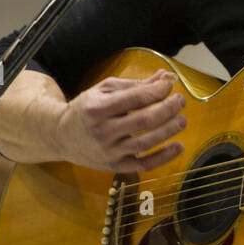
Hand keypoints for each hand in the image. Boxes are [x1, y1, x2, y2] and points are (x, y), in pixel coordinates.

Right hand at [55, 69, 186, 172]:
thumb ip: (136, 85)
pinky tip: (178, 146)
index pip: (135, 98)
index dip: (157, 91)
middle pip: (144, 121)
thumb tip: (166, 77)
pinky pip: (143, 165)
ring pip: (145, 143)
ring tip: (182, 120)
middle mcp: (102, 131)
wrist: (61, 136)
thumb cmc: (86, 109)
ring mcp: (108, 152)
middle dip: (168, 109)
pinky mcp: (114, 166)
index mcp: (97, 108)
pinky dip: (163, 157)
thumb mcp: (105, 90)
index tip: (170, 86)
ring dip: (169, 131)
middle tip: (180, 101)